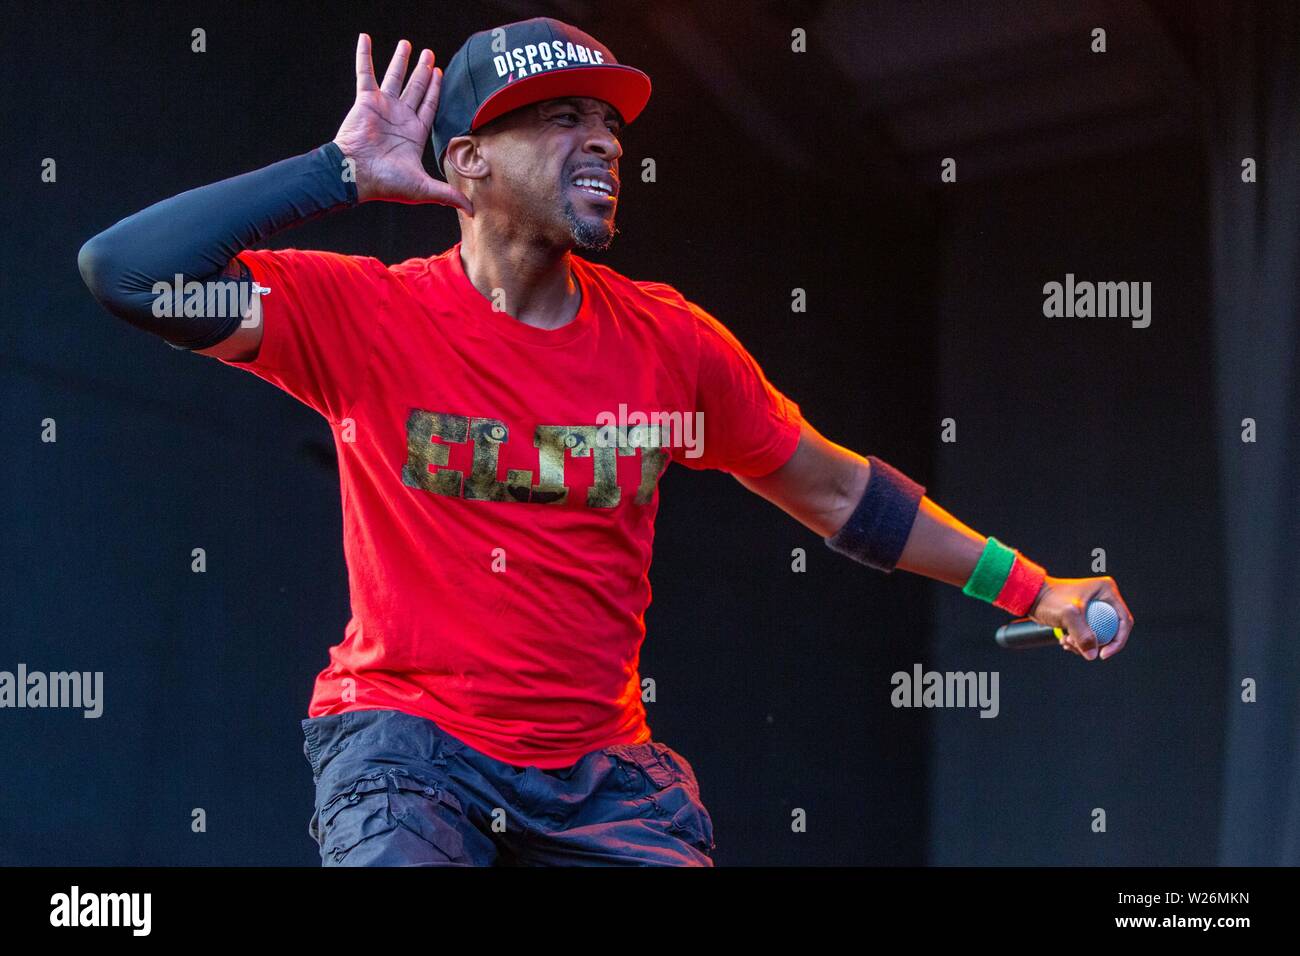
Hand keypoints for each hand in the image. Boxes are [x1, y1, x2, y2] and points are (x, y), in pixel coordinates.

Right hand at [332, 34, 473, 211]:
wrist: (356, 174)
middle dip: (424, 72)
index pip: (429, 106)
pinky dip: (364, 55)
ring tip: (408, 44)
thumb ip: (447, 195)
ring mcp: (382, 107)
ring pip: (394, 77)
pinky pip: (365, 72)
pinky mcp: (366, 100)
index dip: (435, 91)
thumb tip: (471, 211)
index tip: (440, 74)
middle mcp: (399, 117)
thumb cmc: (386, 183)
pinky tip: (366, 39)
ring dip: (401, 61)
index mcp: (413, 133)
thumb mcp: (423, 188)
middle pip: (415, 89)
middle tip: (431, 55)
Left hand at [1027, 575, 1134, 660]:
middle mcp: (1104, 598)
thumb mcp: (1068, 615)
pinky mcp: (1085, 616)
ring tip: (1066, 642)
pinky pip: (1089, 635)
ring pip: (1100, 635)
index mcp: (1107, 591)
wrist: (1031, 596)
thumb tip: (1093, 655)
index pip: (1124, 621)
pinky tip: (1064, 641)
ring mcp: (1095, 607)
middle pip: (1112, 631)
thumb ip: (1082, 634)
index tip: (1103, 655)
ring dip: (1084, 644)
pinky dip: (1079, 642)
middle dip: (1097, 644)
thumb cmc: (1049, 600)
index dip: (1118, 641)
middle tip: (1078, 648)